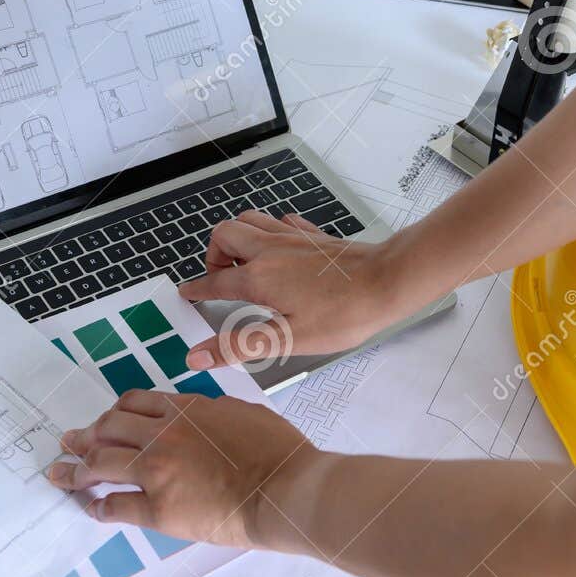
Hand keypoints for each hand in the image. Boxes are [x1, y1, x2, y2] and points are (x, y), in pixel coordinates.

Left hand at [45, 388, 322, 548]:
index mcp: (186, 409)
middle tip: (69, 443)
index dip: (114, 413)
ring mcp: (156, 471)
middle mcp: (162, 434)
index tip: (105, 422)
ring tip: (61, 474)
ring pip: (100, 464)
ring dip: (75, 470)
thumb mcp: (243, 411)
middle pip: (107, 429)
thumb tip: (198, 414)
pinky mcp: (158, 509)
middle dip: (84, 436)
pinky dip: (98, 507)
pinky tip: (92, 509)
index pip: (134, 403)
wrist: (284, 489)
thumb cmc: (277, 452)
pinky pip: (115, 507)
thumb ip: (212, 410)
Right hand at [176, 210, 417, 369]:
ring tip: (243, 262)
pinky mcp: (314, 236)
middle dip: (213, 253)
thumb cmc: (345, 313)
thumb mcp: (288, 339)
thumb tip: (198, 356)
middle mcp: (270, 250)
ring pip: (250, 220)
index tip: (187, 293)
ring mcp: (293, 238)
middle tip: (219, 277)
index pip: (215, 281)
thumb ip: (240, 345)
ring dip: (238, 237)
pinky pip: (282, 222)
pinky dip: (271, 231)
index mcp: (259, 278)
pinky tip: (280, 247)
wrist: (388, 281)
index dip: (197, 289)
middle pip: (225, 235)